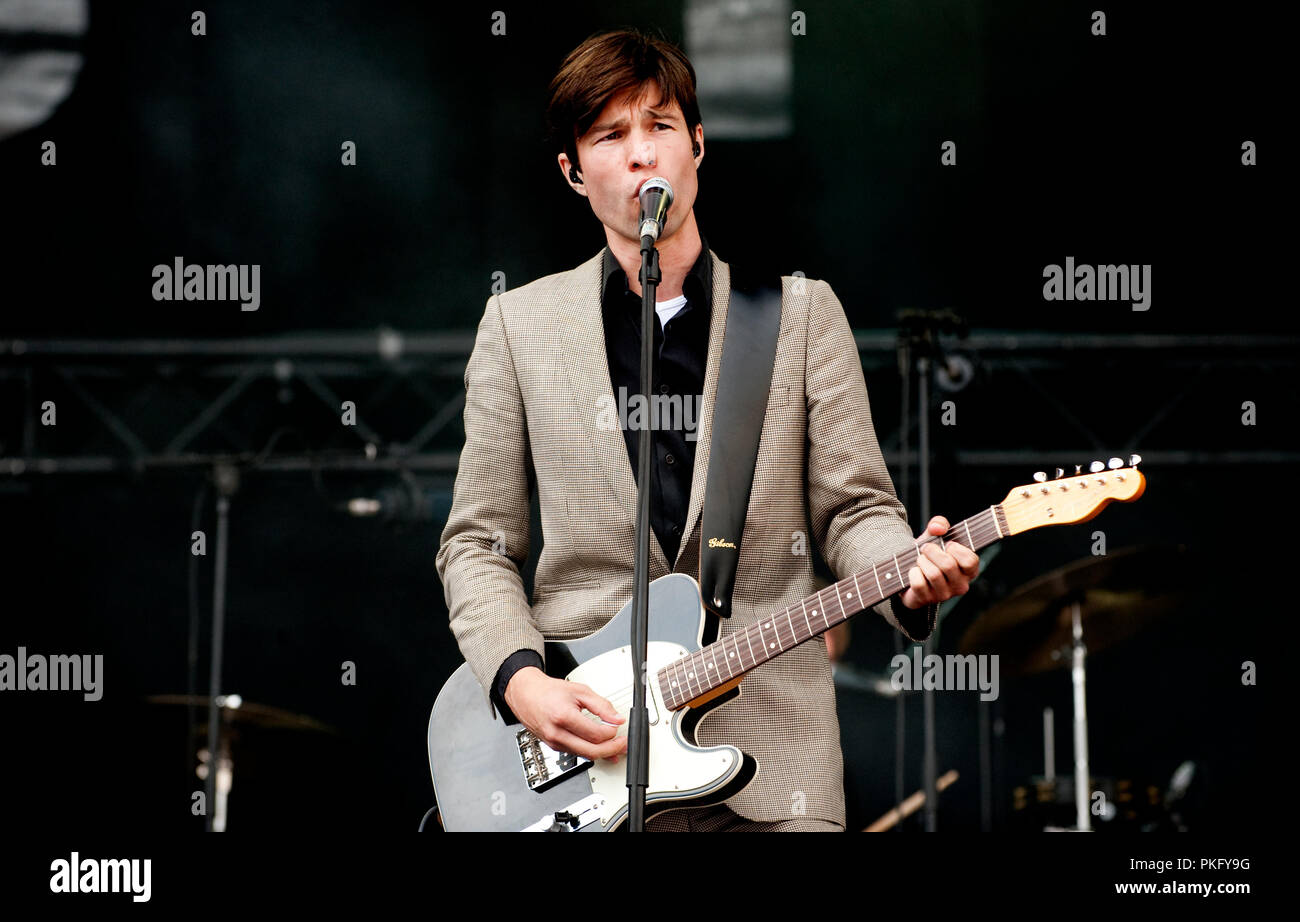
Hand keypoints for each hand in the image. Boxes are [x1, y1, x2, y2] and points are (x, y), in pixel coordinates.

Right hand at [503, 666, 627, 762]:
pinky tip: (600, 749)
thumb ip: (601, 705)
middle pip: (591, 751)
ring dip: (603, 754)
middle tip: (623, 744)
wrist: (526, 694)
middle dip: (611, 749)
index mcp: (564, 717)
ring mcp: (554, 743)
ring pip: (584, 756)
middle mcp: (557, 734)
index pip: (595, 734)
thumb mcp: (580, 691)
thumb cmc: (549, 691)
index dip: (611, 733)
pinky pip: (577, 754)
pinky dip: (590, 752)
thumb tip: (617, 718)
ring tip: (616, 747)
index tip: (618, 727)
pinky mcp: (554, 747)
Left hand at [898, 516, 979, 609]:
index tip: (947, 544)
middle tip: (925, 548)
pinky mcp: (927, 600)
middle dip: (932, 551)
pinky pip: (919, 584)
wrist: (910, 572)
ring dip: (921, 561)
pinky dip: (913, 573)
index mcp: (969, 571)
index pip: (970, 561)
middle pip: (948, 565)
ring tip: (919, 559)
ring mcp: (944, 595)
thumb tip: (938, 527)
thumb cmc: (929, 555)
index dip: (956, 549)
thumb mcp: (935, 537)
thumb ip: (939, 524)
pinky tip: (914, 571)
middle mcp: (960, 585)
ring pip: (933, 574)